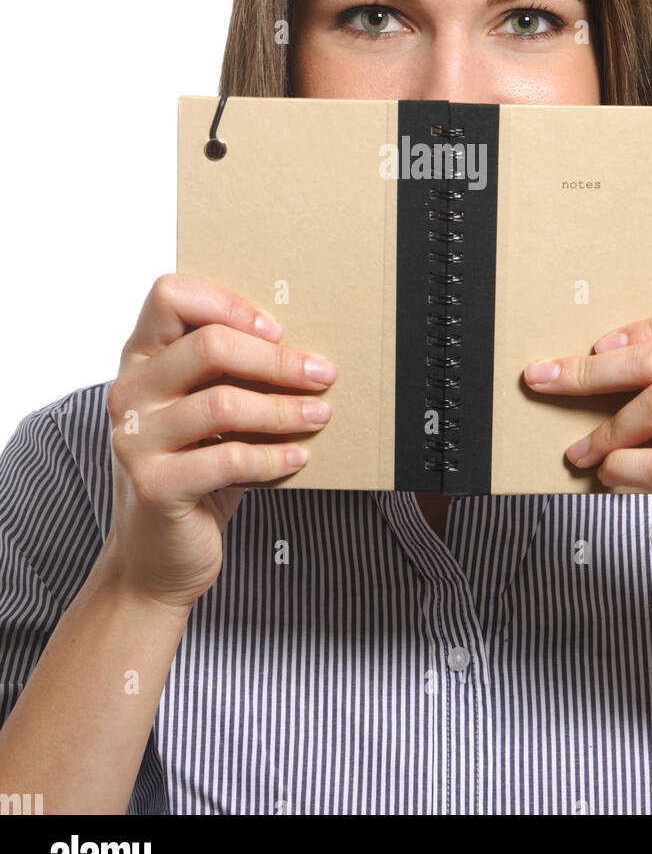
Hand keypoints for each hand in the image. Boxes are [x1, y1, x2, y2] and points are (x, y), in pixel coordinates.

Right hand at [105, 273, 336, 611]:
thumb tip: (304, 348)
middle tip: (322, 372)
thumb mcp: (205, 413)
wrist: (157, 558)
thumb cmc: (194, 472)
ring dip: (283, 408)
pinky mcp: (154, 485)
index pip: (170, 295)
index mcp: (140, 359)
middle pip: (208, 345)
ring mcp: (134, 439)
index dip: (228, 303)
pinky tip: (298, 456)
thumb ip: (230, 375)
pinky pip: (228, 459)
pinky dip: (273, 456)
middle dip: (277, 359)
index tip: (276, 329)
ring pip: (222, 403)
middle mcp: (128, 391)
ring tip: (320, 414)